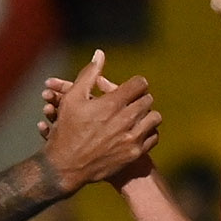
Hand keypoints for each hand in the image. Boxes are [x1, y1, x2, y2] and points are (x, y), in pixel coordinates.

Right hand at [42, 50, 158, 189]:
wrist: (66, 167)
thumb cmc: (66, 130)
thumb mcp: (72, 99)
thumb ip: (89, 75)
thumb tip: (100, 53)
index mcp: (111, 104)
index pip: (139, 84)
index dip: (136, 82)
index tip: (132, 86)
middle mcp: (124, 121)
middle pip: (148, 100)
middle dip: (140, 97)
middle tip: (133, 100)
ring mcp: (131, 139)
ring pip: (154, 118)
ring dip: (147, 114)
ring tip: (137, 114)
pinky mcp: (134, 154)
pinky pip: (154, 137)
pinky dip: (149, 132)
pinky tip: (138, 130)